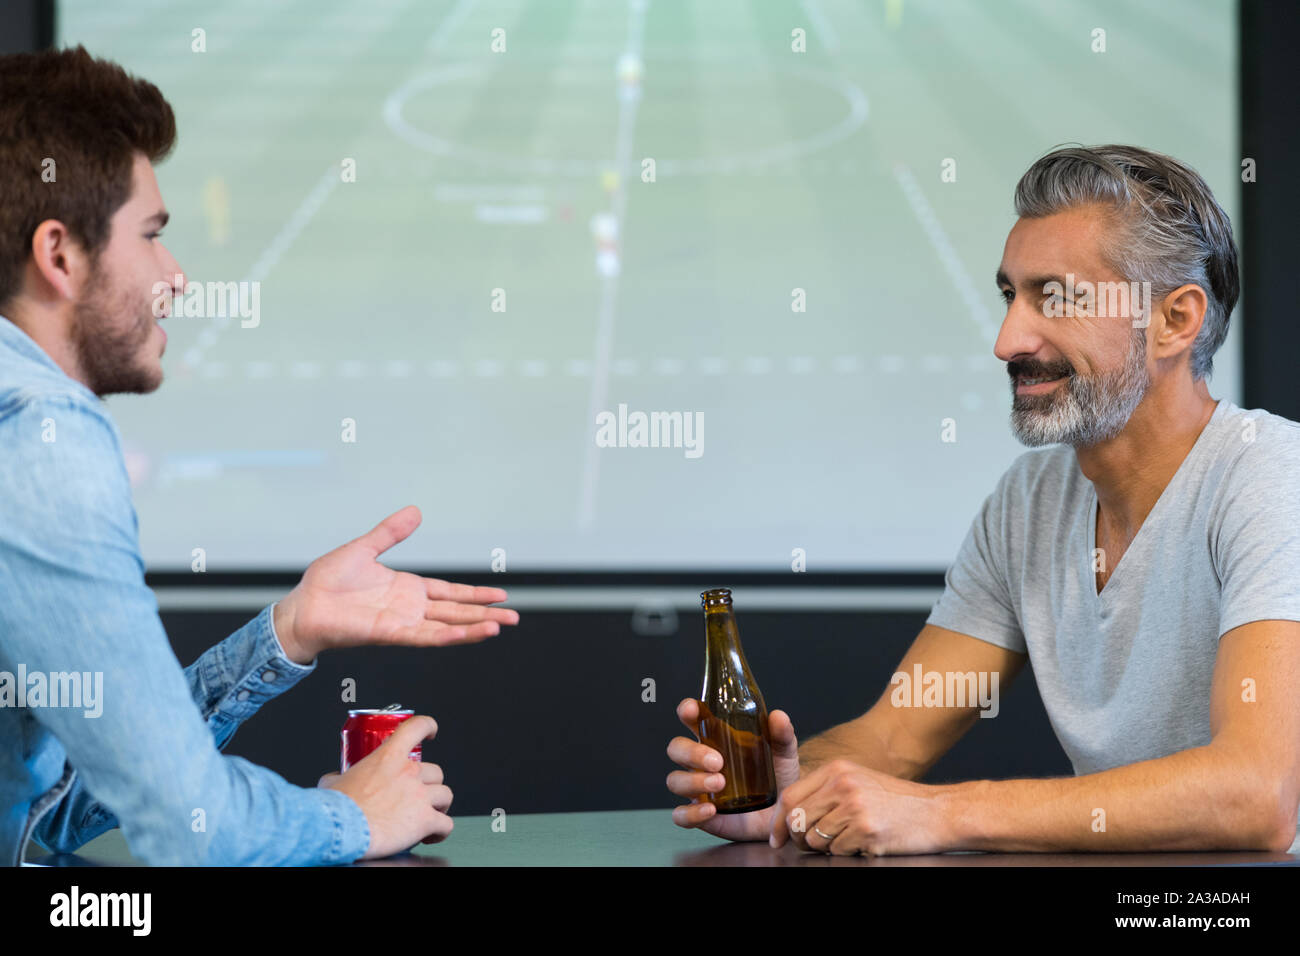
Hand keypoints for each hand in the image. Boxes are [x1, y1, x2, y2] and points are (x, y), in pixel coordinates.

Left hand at [273, 505, 518, 663]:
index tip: (499, 596)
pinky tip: (472, 633)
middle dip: (486, 614)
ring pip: (449, 626)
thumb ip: (391, 532)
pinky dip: (452, 635)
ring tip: (501, 625)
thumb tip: (414, 512)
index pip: (450, 592)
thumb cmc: (325, 583)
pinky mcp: (393, 633)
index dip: (475, 594)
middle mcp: (409, 608)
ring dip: (476, 626)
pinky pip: (429, 636)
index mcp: (406, 589)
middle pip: (457, 611)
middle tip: (513, 617)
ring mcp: (404, 622)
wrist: (303, 606)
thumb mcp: (365, 548)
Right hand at [318, 715, 453, 857]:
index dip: (428, 726)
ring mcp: (420, 796)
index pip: (417, 727)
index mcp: (388, 757)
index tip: (431, 732)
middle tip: (418, 797)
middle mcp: (409, 772)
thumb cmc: (335, 808)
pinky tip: (431, 836)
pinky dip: (441, 831)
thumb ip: (338, 777)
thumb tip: (335, 779)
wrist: (340, 829)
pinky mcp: (425, 820)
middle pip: (435, 772)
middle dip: (430, 784)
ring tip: (428, 816)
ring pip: (446, 795)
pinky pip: (446, 824)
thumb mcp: (332, 782)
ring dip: (439, 805)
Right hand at [665, 697, 799, 841]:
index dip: (686, 711)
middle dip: (691, 752)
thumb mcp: (783, 753)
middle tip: (718, 761)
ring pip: (675, 780)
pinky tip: (711, 810)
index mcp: (716, 739)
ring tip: (720, 783)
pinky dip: (691, 813)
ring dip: (693, 781)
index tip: (692, 710)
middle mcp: (701, 762)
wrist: (785, 813)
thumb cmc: (777, 777)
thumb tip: (777, 716)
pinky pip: (682, 815)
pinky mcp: (701, 815)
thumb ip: (782, 734)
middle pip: (676, 748)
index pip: (692, 719)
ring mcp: (699, 789)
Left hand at [769, 759, 951, 855]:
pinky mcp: (866, 831)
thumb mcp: (858, 781)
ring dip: (827, 846)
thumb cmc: (896, 801)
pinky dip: (847, 852)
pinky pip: (837, 852)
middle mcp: (842, 785)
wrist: (938, 811)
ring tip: (850, 837)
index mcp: (837, 770)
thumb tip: (789, 817)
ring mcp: (855, 808)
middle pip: (797, 820)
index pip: (790, 796)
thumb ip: (824, 793)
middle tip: (816, 843)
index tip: (778, 837)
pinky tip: (865, 842)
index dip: (778, 822)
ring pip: (815, 840)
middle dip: (800, 838)